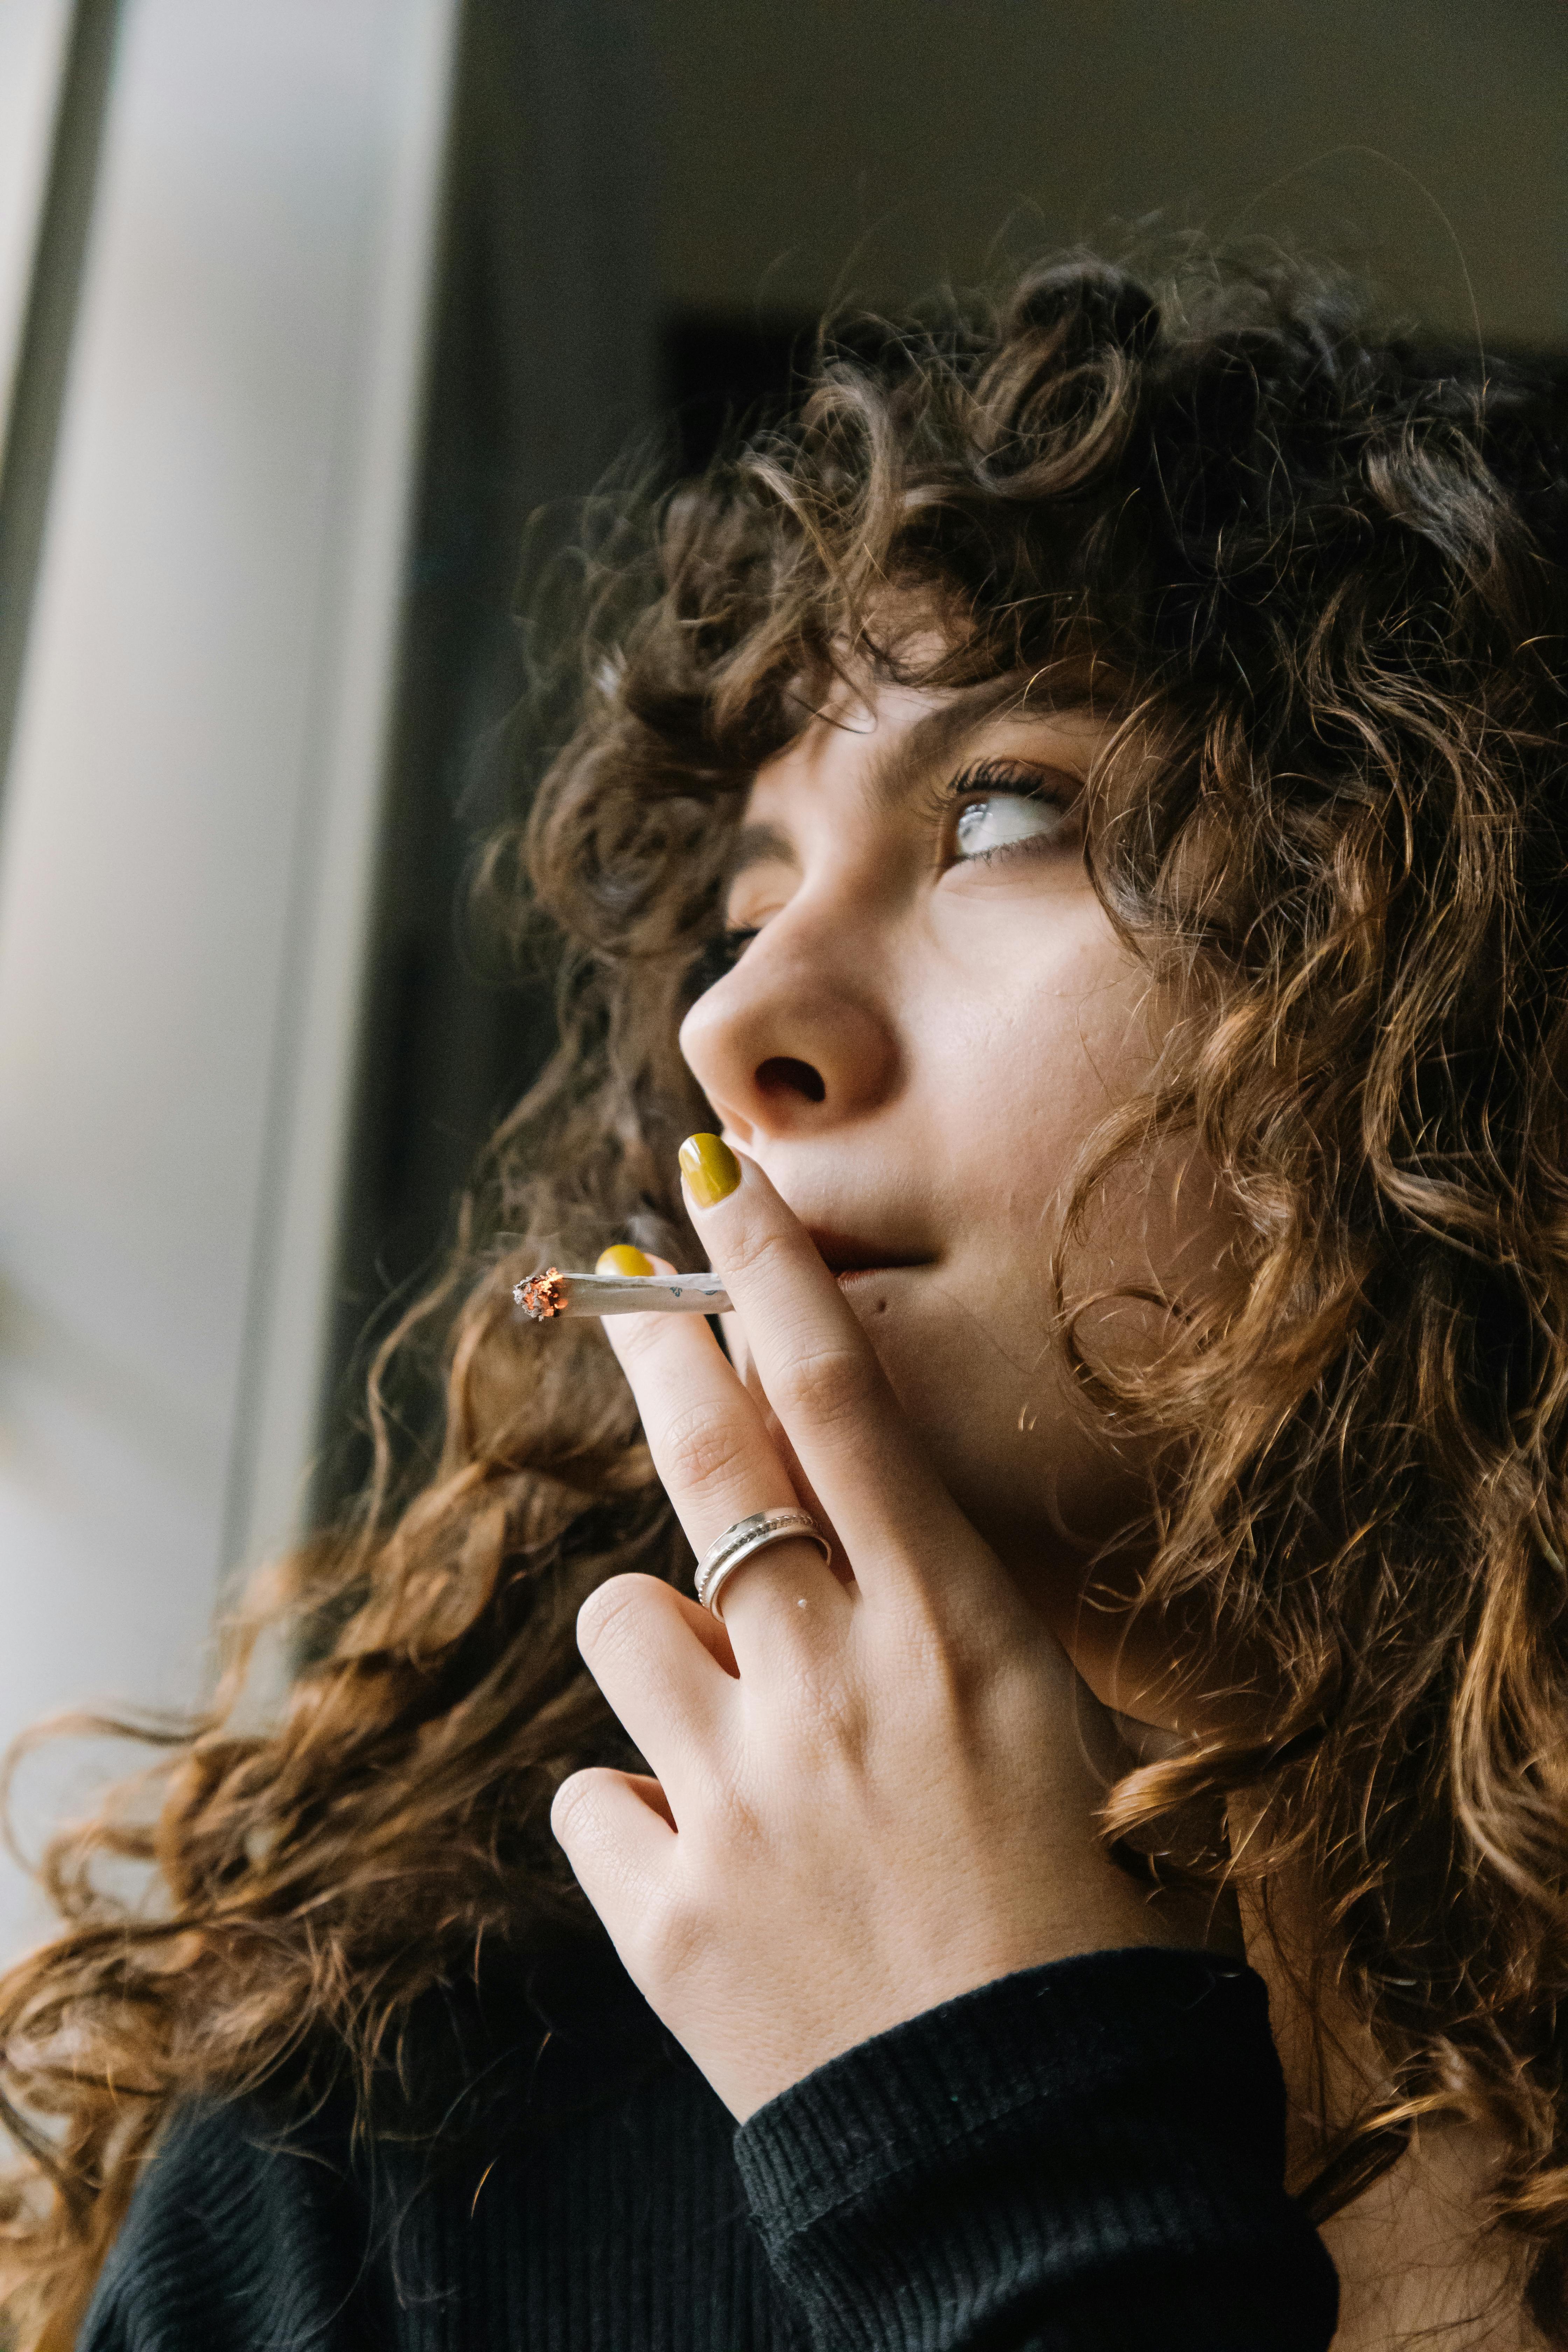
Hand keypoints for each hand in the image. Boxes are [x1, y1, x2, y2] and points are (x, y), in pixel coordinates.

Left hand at [550, 1138, 1208, 2120]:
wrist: (1032, 2146)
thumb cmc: (1073, 1926)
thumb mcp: (1044, 1732)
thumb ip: (920, 1629)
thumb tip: (802, 1559)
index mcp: (952, 1634)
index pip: (842, 1400)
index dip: (769, 1276)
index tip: (718, 1187)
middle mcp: (835, 1682)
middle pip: (709, 1461)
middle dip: (660, 1355)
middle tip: (627, 1297)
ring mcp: (737, 1792)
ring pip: (622, 1626)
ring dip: (664, 1655)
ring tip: (736, 1739)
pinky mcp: (661, 1910)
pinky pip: (592, 1798)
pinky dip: (639, 1816)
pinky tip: (715, 1871)